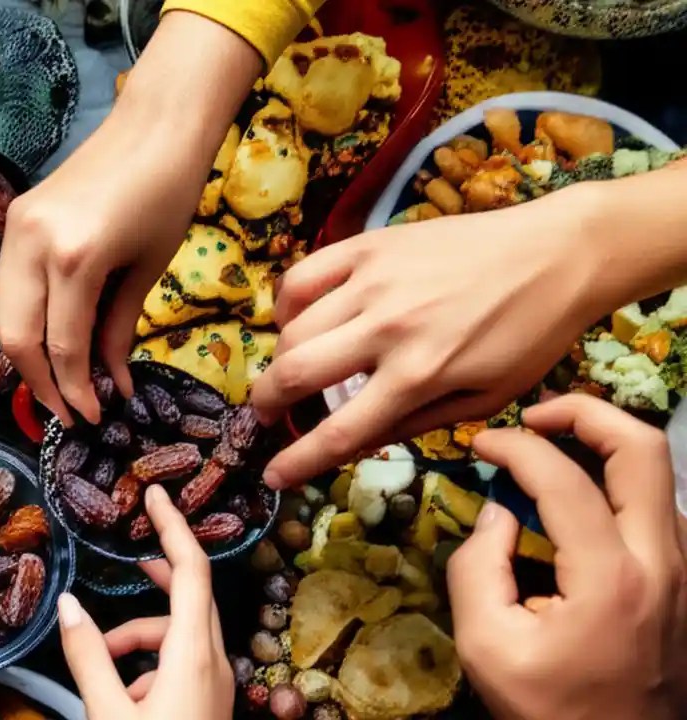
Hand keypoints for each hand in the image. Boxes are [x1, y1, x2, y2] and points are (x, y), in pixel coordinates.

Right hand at [0, 12, 261, 425]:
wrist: (154, 125)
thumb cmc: (168, 195)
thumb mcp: (147, 270)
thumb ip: (119, 330)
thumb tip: (113, 386)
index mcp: (75, 258)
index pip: (63, 345)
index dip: (76, 390)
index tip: (94, 419)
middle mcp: (33, 244)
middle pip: (16, 336)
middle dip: (40, 383)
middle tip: (69, 414)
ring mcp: (16, 229)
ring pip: (3, 313)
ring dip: (27, 356)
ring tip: (58, 386)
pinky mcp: (14, 219)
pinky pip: (8, 285)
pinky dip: (25, 319)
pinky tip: (51, 340)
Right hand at [57, 485, 233, 719]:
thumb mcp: (108, 712)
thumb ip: (88, 656)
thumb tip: (68, 604)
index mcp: (194, 655)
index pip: (191, 570)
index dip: (173, 527)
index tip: (154, 495)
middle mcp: (215, 663)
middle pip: (190, 599)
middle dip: (155, 579)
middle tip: (128, 558)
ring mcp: (218, 686)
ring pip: (182, 636)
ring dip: (140, 636)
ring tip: (100, 660)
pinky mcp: (211, 705)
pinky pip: (184, 665)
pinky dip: (151, 664)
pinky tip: (121, 692)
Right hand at [251, 185, 608, 486]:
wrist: (558, 254)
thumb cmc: (530, 335)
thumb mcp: (485, 400)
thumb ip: (415, 423)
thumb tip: (356, 441)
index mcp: (418, 375)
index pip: (338, 431)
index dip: (296, 461)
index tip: (272, 476)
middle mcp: (386, 329)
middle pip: (294, 373)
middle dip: (265, 405)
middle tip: (267, 416)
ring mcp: (372, 282)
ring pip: (292, 328)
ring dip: (279, 358)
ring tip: (291, 370)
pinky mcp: (368, 246)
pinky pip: (302, 277)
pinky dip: (286, 305)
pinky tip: (296, 319)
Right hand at [448, 395, 686, 719]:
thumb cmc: (548, 710)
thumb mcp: (486, 646)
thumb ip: (478, 568)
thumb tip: (498, 511)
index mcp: (611, 578)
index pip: (563, 477)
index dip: (514, 447)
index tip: (478, 444)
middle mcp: (664, 562)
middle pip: (643, 447)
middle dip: (583, 412)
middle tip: (533, 418)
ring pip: (660, 474)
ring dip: (605, 446)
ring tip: (552, 451)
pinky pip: (661, 507)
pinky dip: (620, 483)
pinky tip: (581, 498)